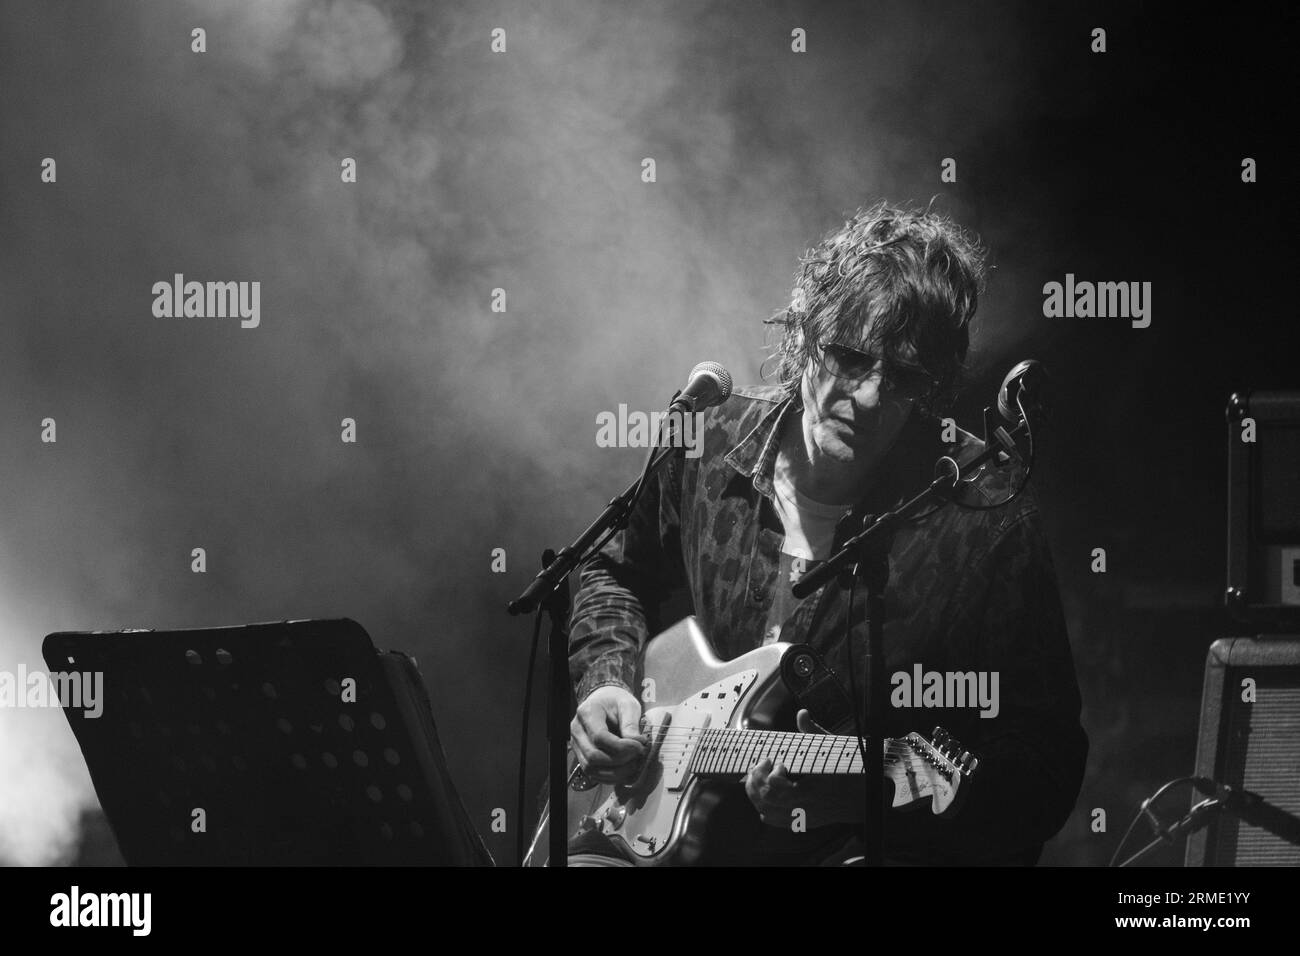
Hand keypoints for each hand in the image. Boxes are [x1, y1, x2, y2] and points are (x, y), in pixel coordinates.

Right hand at [570, 685, 646, 784]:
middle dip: (620, 762)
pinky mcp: (582, 756)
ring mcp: (577, 745)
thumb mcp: (628, 705)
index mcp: (587, 713)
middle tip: (639, 757)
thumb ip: (631, 724)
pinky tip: (626, 771)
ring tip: (635, 765)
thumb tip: (637, 745)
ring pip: (591, 769)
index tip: (640, 746)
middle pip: (593, 757)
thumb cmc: (616, 702)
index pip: (599, 737)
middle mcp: (577, 731)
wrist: (604, 701)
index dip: (621, 747)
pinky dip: (611, 777)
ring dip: (616, 773)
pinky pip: (593, 774)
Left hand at [743, 709, 861, 828]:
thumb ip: (813, 732)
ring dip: (757, 795)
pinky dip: (765, 809)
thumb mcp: (832, 749)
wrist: (864, 798)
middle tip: (761, 767)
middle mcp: (803, 808)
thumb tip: (802, 713)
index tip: (773, 760)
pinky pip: (776, 821)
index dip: (768, 771)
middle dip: (756, 781)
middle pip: (766, 799)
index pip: (774, 785)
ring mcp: (802, 818)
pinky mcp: (804, 823)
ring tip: (759, 780)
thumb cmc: (848, 772)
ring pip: (767, 812)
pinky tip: (767, 797)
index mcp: (808, 790)